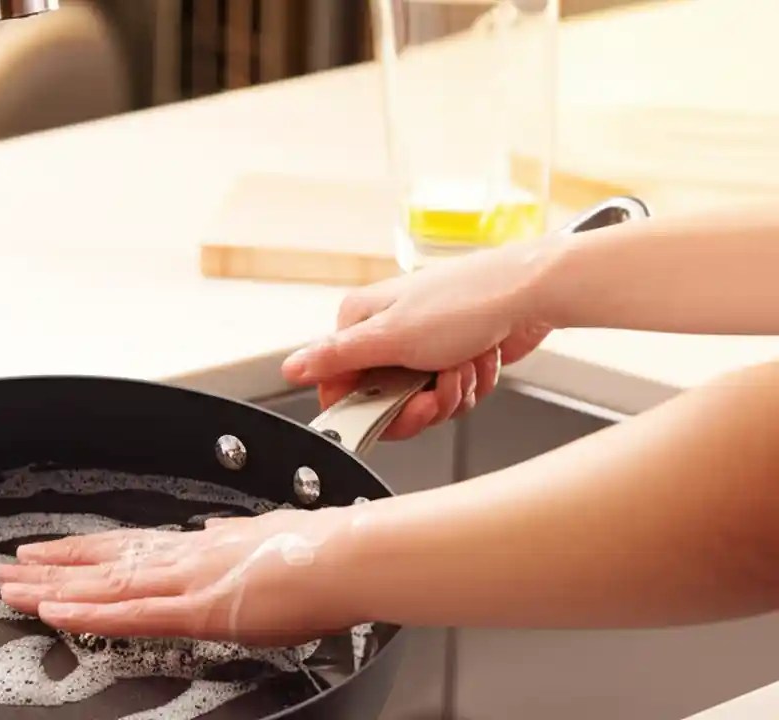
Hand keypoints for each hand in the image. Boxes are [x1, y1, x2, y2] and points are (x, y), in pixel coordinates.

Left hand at [0, 508, 363, 646]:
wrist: (348, 555)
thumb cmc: (321, 551)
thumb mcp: (268, 539)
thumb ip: (236, 540)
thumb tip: (220, 533)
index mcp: (202, 545)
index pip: (129, 548)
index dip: (84, 551)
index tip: (50, 551)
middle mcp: (185, 556)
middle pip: (105, 563)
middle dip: (54, 568)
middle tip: (9, 570)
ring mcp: (187, 581)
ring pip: (105, 585)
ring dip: (55, 588)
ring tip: (14, 590)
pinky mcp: (197, 608)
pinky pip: (130, 613)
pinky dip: (89, 613)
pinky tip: (57, 614)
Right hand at [282, 243, 552, 438]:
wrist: (533, 293)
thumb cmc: (467, 301)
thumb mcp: (390, 337)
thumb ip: (336, 357)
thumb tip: (290, 368)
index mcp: (361, 322)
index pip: (343, 388)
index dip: (370, 409)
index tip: (392, 411)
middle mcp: (388, 332)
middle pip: (386, 402)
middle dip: (422, 402)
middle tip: (436, 386)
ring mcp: (423, 346)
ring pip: (423, 402)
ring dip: (452, 392)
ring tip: (464, 362)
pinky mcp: (454, 356)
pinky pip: (453, 395)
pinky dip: (472, 384)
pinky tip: (480, 358)